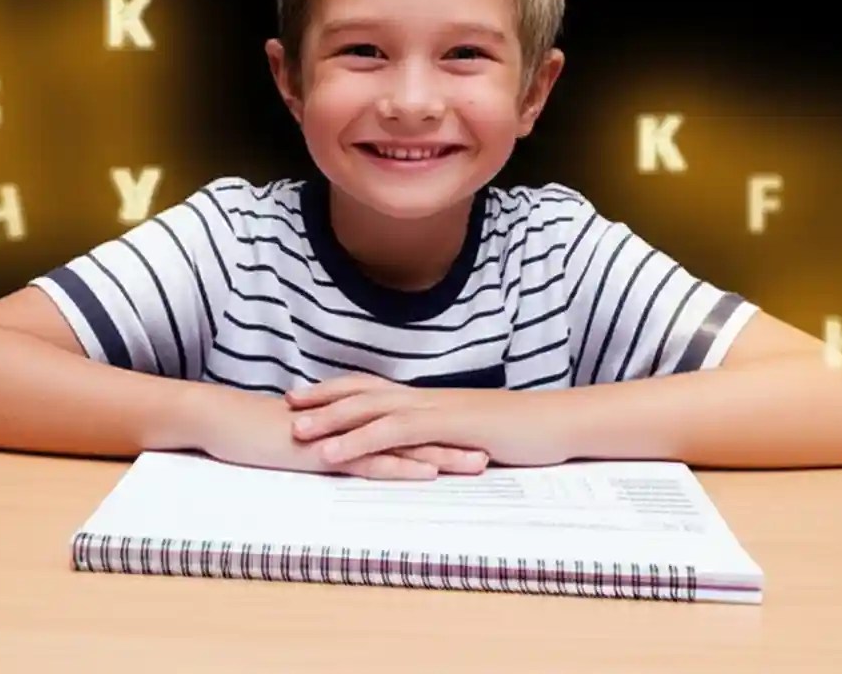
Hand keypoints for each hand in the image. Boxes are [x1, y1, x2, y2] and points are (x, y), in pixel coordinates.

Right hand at [192, 382, 486, 479]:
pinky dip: (398, 467)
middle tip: (500, 448)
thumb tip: (357, 456)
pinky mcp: (323, 451)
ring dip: (441, 455)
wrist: (222, 421)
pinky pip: (366, 461)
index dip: (447, 431)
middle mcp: (356, 423)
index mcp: (356, 420)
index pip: (411, 426)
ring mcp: (341, 435)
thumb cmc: (261, 433)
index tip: (483, 438)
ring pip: (401, 445)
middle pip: (417, 431)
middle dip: (459, 440)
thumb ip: (337, 445)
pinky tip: (424, 474)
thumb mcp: (309, 441)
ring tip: (478, 464)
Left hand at [286, 373, 566, 466]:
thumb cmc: (523, 431)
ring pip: (369, 410)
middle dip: (322, 397)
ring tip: (296, 432)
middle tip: (286, 403)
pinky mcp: (443, 427)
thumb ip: (447, 436)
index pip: (376, 388)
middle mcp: (425, 398)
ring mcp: (433, 410)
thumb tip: (429, 446)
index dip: (340, 390)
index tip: (309, 395)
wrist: (556, 423)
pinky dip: (357, 441)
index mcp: (431, 398)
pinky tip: (333, 453)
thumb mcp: (475, 433)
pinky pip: (391, 433)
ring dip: (330, 420)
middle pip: (363, 391)